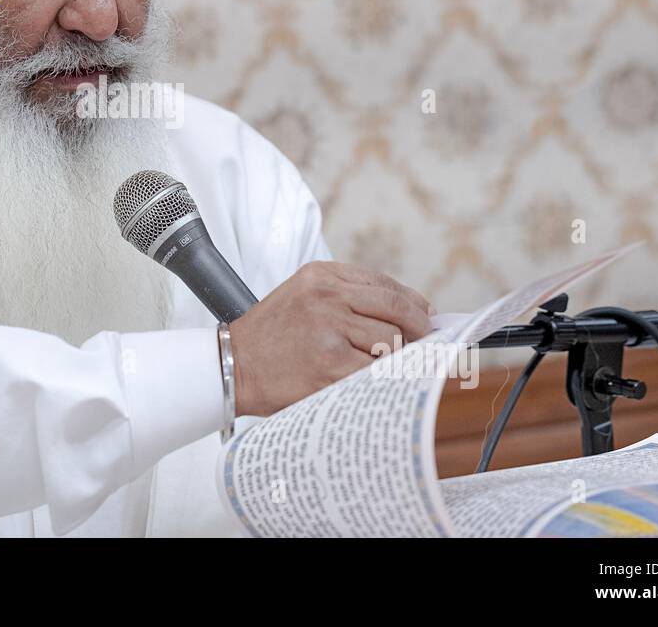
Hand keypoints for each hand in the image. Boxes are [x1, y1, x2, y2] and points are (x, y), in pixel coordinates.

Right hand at [227, 261, 431, 417]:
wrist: (232, 365)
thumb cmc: (270, 337)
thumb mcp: (301, 296)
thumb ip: (346, 296)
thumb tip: (408, 311)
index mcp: (320, 275)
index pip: (382, 284)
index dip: (411, 302)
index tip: (423, 315)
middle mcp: (325, 296)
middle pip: (394, 308)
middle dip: (417, 327)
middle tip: (425, 342)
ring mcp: (328, 329)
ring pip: (390, 340)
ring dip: (396, 355)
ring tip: (389, 364)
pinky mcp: (330, 364)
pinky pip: (376, 370)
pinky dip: (383, 378)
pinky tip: (377, 381)